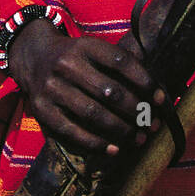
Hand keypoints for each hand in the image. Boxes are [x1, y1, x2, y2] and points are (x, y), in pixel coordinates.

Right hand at [7, 21, 162, 161]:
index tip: (161, 98)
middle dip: (136, 110)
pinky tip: (115, 149)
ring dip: (121, 130)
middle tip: (154, 124)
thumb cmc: (76, 58)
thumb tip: (156, 92)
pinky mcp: (42, 110)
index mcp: (85, 46)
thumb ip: (120, 65)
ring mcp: (52, 88)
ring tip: (140, 138)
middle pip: (109, 91)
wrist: (33, 57)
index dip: (144, 80)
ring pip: (93, 113)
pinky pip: (73, 131)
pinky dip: (96, 143)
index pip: (121, 62)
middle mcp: (66, 65)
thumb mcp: (94, 50)